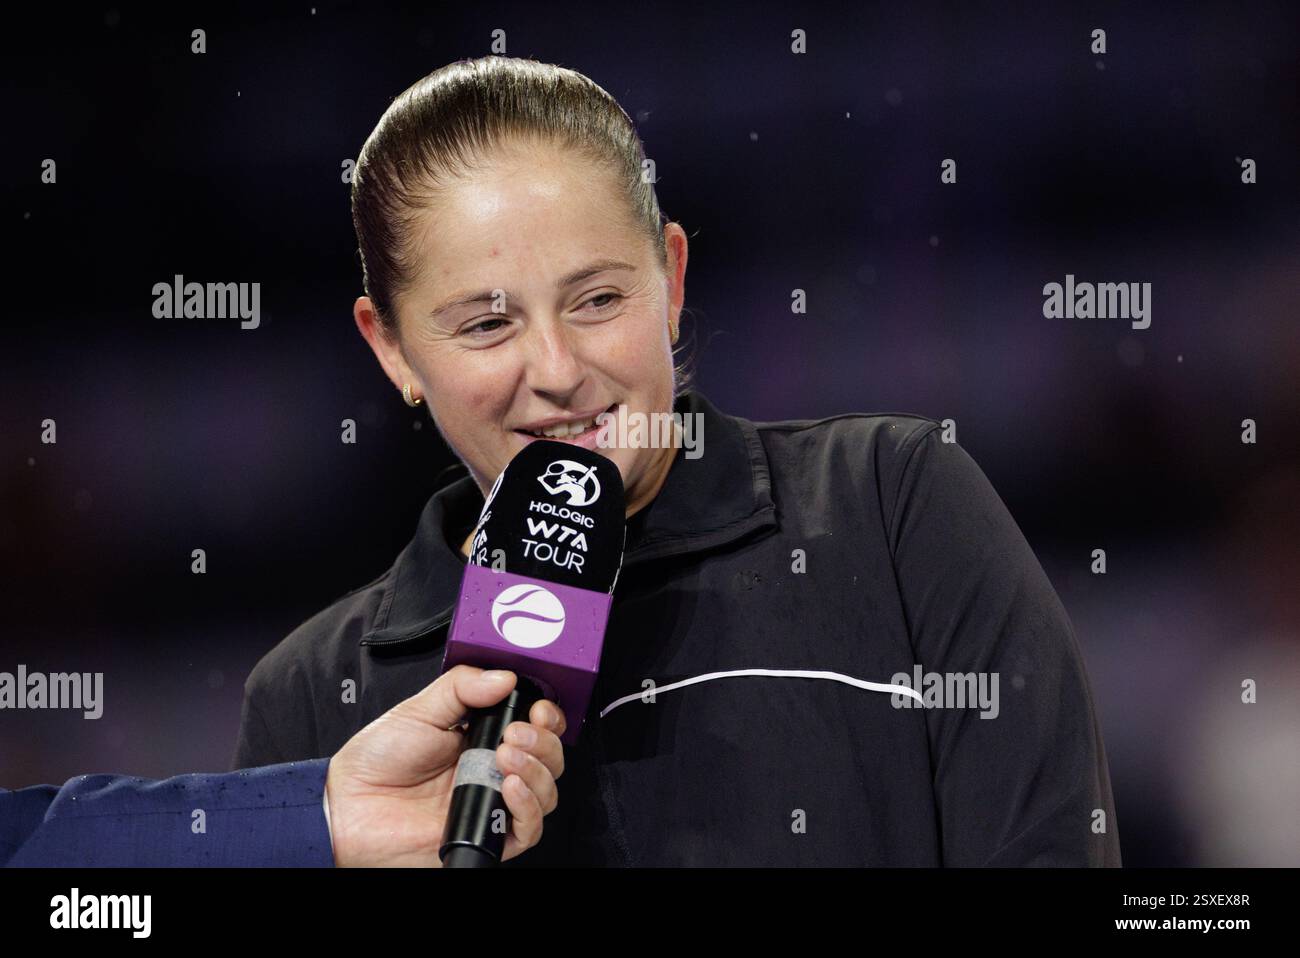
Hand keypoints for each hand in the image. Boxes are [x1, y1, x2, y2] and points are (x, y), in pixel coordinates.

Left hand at [323, 666, 566, 866]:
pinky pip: (528, 830)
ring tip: (506, 756)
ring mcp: (491, 803)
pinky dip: (527, 807)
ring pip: (546, 792)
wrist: (348, 806)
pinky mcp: (486, 836)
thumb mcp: (419, 710)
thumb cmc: (376, 761)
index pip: (536, 727)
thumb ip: (462, 687)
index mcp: (483, 737)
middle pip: (549, 758)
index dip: (547, 717)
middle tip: (516, 733)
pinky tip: (508, 787)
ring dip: (537, 771)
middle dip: (544, 741)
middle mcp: (494, 770)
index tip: (538, 708)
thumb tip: (505, 676)